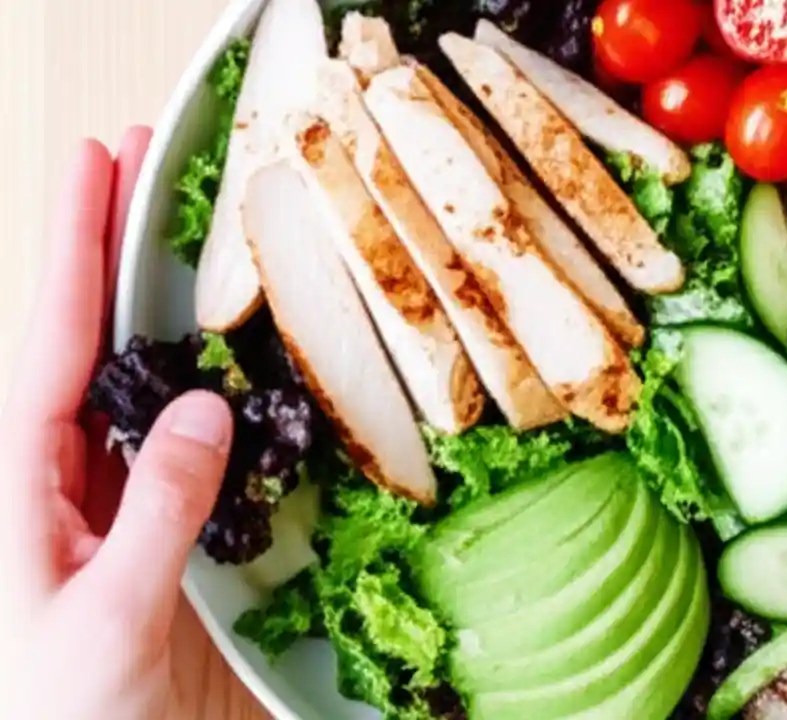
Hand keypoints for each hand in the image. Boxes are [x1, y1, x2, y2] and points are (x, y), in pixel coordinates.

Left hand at [0, 131, 232, 718]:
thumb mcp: (104, 617)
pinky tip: (246, 366)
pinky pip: (198, 451)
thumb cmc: (57, 718)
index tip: (98, 161)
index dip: (77, 243)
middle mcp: (65, 479)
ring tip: (205, 241)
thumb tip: (203, 409)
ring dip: (175, 312)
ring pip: (150, 388)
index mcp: (20, 483)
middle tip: (146, 161)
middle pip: (96, 339)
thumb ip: (158, 510)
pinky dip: (224, 397)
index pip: (56, 338)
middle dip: (116, 247)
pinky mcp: (167, 541)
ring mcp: (118, 506)